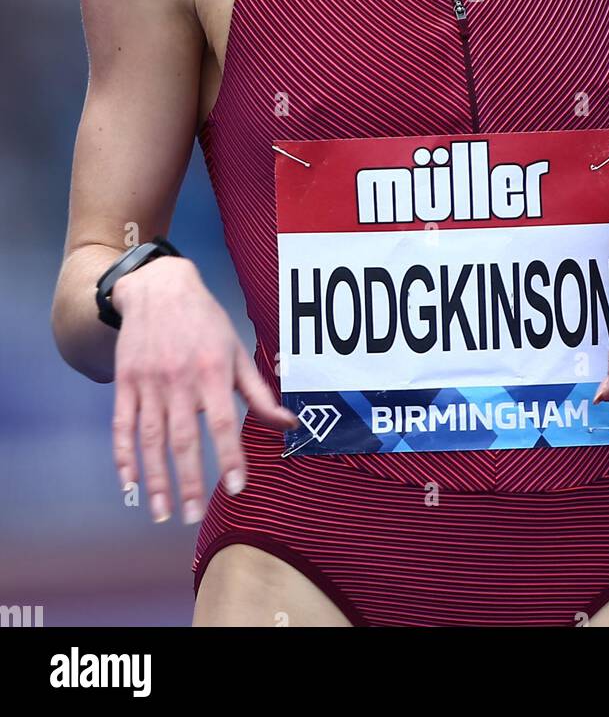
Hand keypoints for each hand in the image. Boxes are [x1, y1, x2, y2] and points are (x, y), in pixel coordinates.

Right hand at [111, 256, 298, 522]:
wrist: (159, 287)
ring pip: (150, 438)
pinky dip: (123, 455)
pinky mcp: (126, 381)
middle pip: (183, 439)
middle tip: (193, 517)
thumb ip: (259, 393)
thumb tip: (289, 424)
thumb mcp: (237, 351)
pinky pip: (122, 425)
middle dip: (189, 481)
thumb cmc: (206, 321)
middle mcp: (180, 379)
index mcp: (212, 371)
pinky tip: (129, 483)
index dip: (229, 457)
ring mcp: (149, 382)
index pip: (222, 422)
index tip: (236, 488)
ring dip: (155, 479)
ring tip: (162, 512)